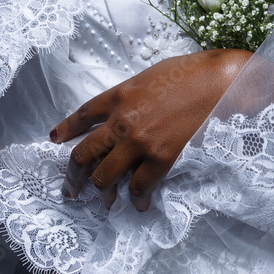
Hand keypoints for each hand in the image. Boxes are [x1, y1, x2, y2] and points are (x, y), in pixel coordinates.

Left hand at [49, 48, 250, 210]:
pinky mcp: (160, 158)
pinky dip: (136, 198)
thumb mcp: (149, 75)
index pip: (81, 116)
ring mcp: (139, 142)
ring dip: (101, 192)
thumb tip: (120, 110)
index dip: (65, 130)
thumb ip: (129, 95)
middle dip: (73, 176)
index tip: (54, 140)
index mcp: (118, 95)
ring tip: (105, 199)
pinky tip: (139, 202)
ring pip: (103, 177)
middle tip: (71, 187)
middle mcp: (121, 120)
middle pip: (83, 154)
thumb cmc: (189, 72)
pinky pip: (137, 187)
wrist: (218, 82)